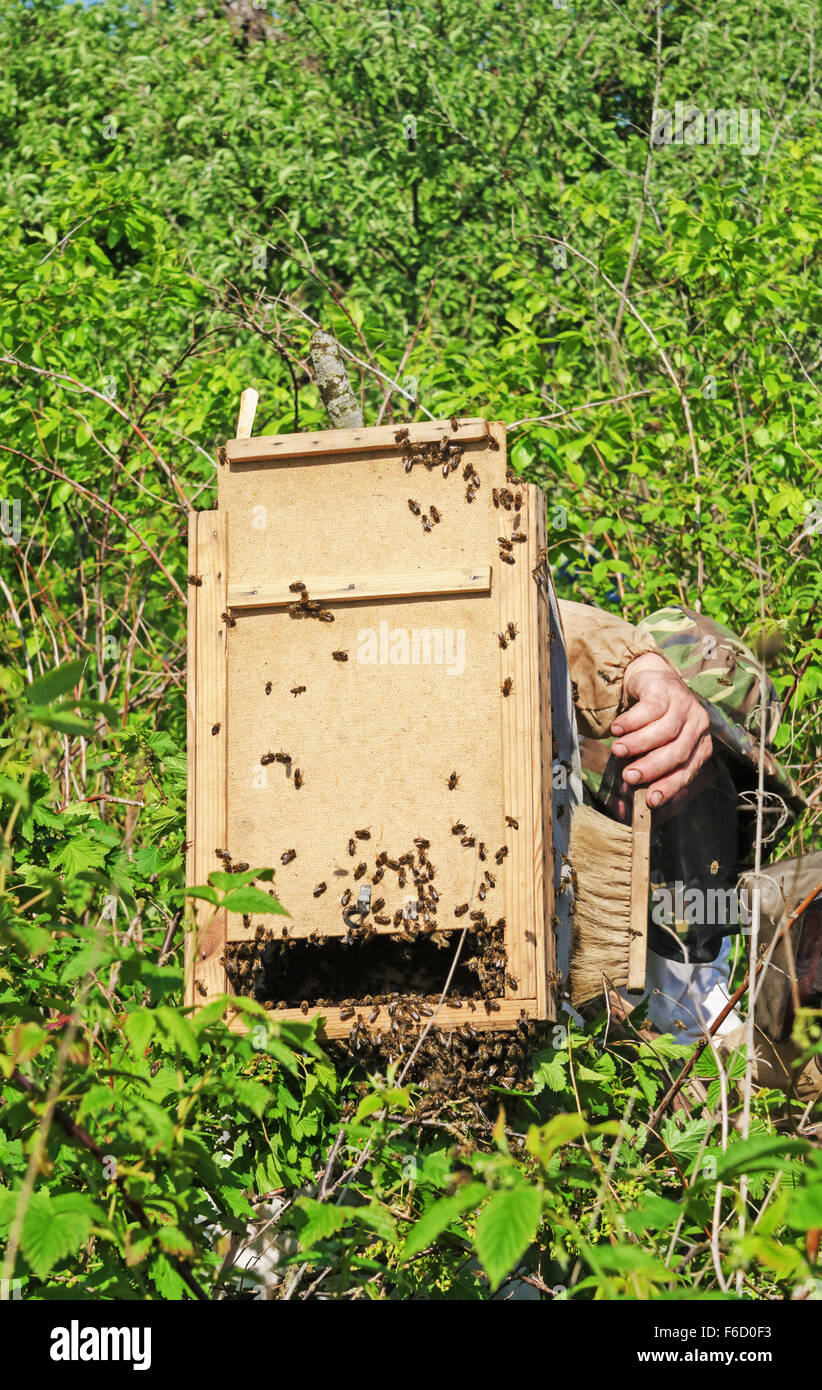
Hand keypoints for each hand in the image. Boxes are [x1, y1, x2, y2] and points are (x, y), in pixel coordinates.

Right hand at [610, 652, 712, 808]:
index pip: (688, 771)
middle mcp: (698, 726)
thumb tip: (622, 808)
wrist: (652, 681)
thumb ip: (643, 773)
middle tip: (629, 776)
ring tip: (617, 751)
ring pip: (666, 730)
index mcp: (699, 746)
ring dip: (639, 743)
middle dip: (652, 767)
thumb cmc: (652, 723)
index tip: (650, 800)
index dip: (669, 786)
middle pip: (678, 752)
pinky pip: (650, 709)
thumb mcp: (653, 749)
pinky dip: (632, 721)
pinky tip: (617, 729)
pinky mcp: (667, 690)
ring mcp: (685, 706)